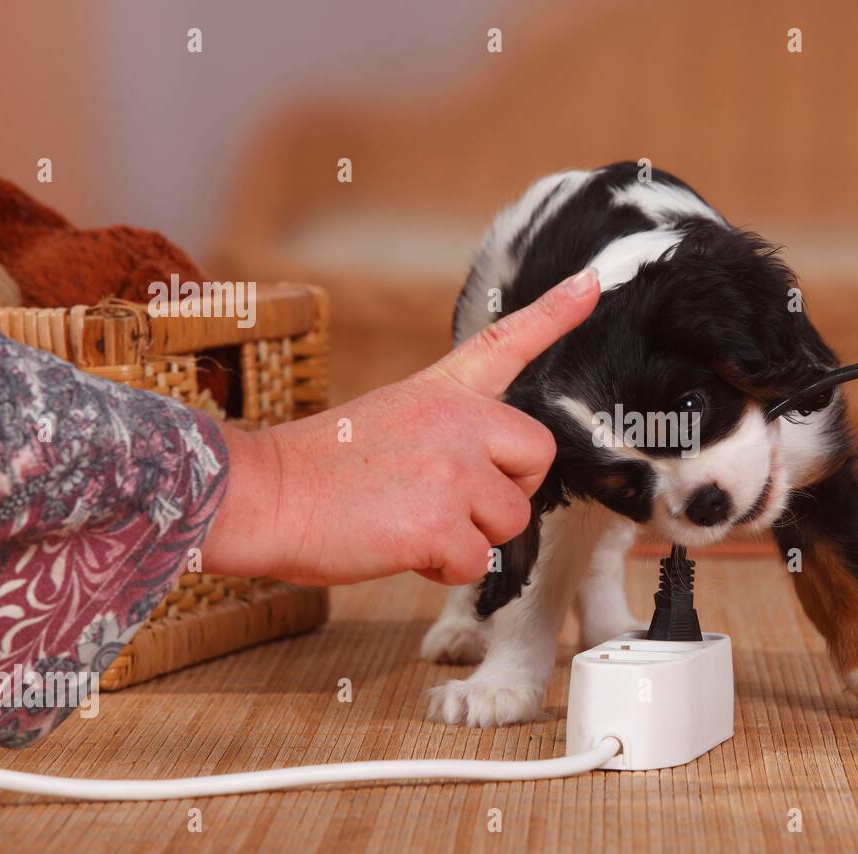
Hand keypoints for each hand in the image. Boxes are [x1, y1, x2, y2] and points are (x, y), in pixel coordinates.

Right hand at [200, 268, 599, 585]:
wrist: (263, 495)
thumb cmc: (319, 470)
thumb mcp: (390, 418)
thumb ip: (448, 432)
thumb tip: (486, 476)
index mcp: (442, 391)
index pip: (507, 342)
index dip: (555, 312)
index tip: (594, 282)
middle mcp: (458, 421)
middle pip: (536, 458)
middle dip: (509, 490)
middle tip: (454, 499)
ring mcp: (452, 470)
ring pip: (509, 520)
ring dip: (469, 536)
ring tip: (410, 521)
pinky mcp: (440, 521)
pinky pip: (476, 561)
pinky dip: (442, 567)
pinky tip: (400, 547)